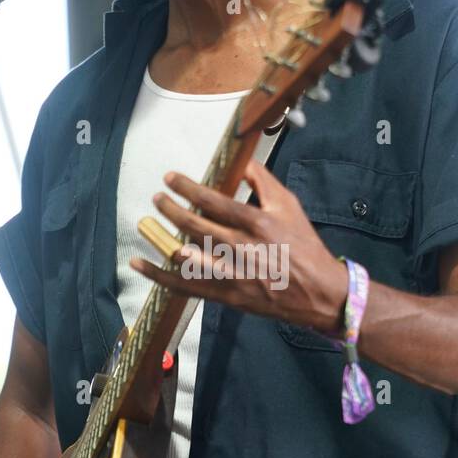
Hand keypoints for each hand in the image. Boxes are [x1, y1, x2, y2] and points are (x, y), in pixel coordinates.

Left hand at [129, 158, 348, 332]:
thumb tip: (241, 162)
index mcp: (257, 222)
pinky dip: (159, 275)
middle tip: (158, 198)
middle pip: (194, 225)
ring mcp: (232, 274)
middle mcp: (241, 247)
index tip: (170, 178)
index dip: (188, 187)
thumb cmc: (304, 246)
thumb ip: (264, 182)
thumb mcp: (290, 207)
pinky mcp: (226, 295)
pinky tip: (140, 264)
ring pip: (185, 255)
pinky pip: (185, 285)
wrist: (318, 292)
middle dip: (170, 209)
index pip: (214, 200)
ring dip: (161, 238)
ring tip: (145, 223)